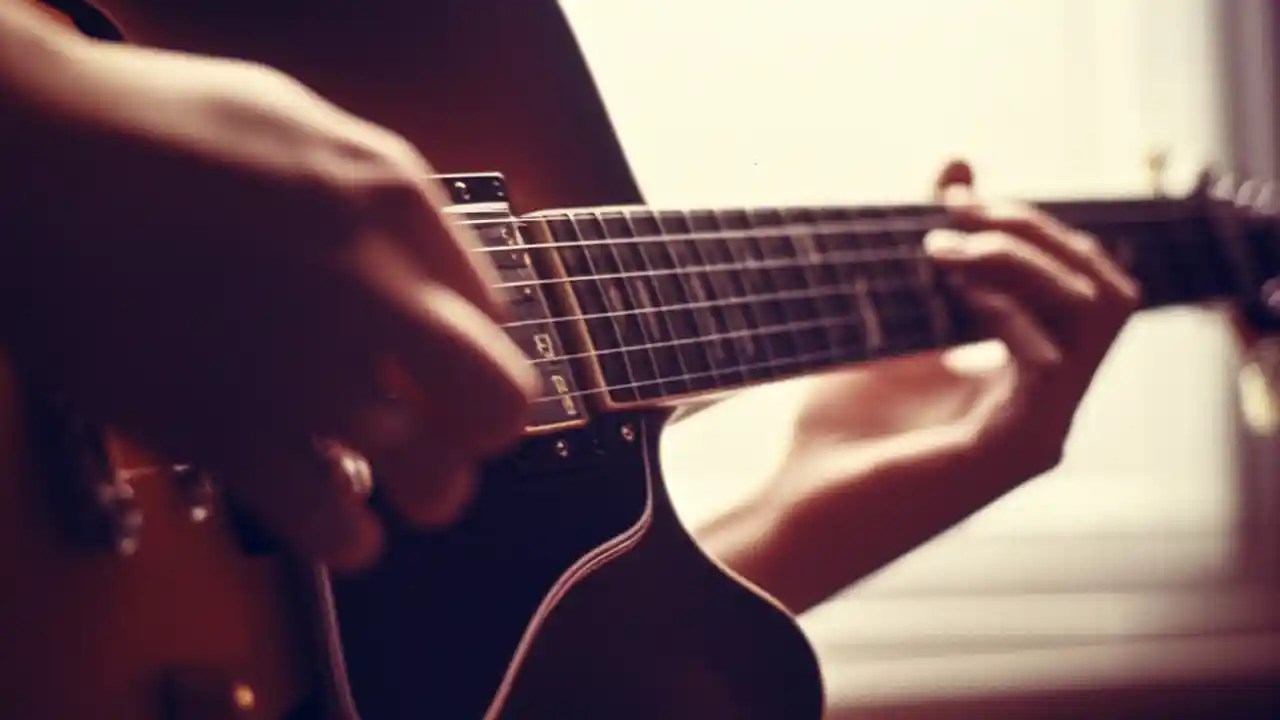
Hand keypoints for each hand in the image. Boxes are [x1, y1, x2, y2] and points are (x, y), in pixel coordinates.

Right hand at [4, 37, 537, 568]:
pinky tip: (346, 524)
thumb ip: (390, 201)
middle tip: (460, 433)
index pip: (494, 312)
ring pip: (428, 475)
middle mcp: (371, 293)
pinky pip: (328, 523)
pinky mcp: (228, 431)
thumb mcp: (310, 126)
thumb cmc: (161, 127)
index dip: (474, 342)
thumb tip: (440, 278)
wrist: (36, 158)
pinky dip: (348, 535)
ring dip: (428, 486)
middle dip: (486, 427)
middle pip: (493, 404)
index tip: (449, 358)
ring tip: (414, 484)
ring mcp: (304, 369)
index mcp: (395, 208)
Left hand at [788, 160, 1138, 493]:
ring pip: (1099, 310)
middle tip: (958, 206)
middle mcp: (1048, 403)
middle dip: (1036, 229)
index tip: (949, 196)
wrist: (800, 509)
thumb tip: (958, 162)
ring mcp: (1043, 428)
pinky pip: (1056, 355)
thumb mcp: (888, 321)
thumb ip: (932, 254)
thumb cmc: (837, 429)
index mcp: (1025, 378)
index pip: (1079, 283)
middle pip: (1105, 286)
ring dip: (1021, 256)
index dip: (1026, 227)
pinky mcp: (1020, 448)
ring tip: (939, 243)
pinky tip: (949, 290)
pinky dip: (1009, 304)